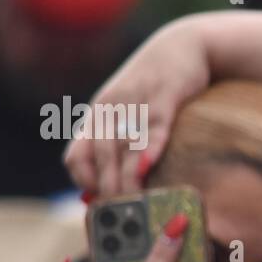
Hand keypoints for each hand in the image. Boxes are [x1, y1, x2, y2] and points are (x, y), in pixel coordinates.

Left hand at [64, 17, 211, 196]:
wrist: (185, 45)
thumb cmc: (158, 85)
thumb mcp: (129, 109)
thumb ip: (118, 141)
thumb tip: (108, 181)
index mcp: (99, 114)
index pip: (76, 155)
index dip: (83, 180)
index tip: (98, 200)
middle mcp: (111, 109)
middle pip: (100, 156)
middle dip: (108, 187)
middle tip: (120, 215)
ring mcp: (136, 102)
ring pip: (124, 146)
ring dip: (126, 178)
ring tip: (134, 203)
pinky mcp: (165, 96)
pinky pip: (153, 126)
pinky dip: (149, 148)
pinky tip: (147, 166)